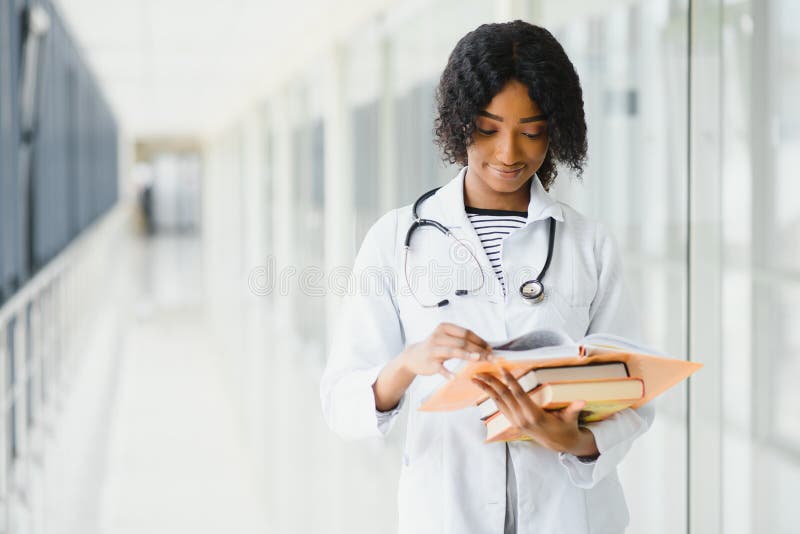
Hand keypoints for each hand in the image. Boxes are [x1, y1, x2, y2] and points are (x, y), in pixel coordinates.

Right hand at [400, 322, 491, 379]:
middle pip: (462, 342)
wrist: (414, 357)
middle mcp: (438, 336)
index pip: (466, 333)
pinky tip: (454, 376)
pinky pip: (440, 367)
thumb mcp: (446, 339)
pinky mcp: (429, 362)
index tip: (490, 349)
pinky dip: (447, 372)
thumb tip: (485, 347)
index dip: (480, 340)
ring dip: (466, 355)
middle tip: (491, 357)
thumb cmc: (435, 347)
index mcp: (444, 328)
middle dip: (478, 350)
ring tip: (478, 359)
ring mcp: (433, 349)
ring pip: (453, 351)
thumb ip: (462, 341)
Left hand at [471, 368, 598, 455]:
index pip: (519, 395)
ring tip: (475, 378)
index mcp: (534, 415)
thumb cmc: (566, 428)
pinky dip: (490, 396)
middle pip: (504, 397)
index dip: (511, 381)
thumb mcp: (571, 419)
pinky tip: (484, 388)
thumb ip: (574, 409)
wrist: (559, 444)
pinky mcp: (513, 422)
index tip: (503, 369)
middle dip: (491, 383)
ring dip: (486, 389)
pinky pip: (499, 407)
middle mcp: (522, 418)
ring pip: (498, 402)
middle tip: (480, 370)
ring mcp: (515, 421)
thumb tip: (583, 401)